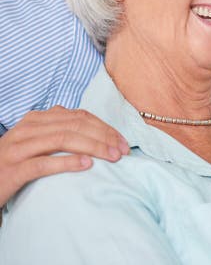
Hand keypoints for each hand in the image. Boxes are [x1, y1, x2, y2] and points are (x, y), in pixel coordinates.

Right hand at [0, 106, 128, 205]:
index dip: (105, 127)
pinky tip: (87, 165)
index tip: (123, 141)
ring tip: (112, 156)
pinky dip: (67, 162)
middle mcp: (27, 129)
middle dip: (104, 136)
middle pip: (75, 125)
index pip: (79, 116)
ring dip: (93, 147)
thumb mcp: (38, 142)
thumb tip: (99, 132)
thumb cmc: (16, 164)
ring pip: (63, 139)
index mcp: (37, 119)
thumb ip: (61, 132)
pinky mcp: (12, 169)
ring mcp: (18, 148)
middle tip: (123, 151)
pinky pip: (43, 163)